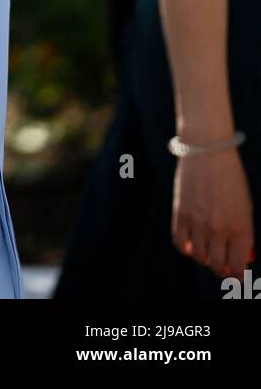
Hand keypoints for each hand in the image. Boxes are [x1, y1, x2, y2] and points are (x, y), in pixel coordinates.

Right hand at [172, 147, 253, 279]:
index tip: (236, 274)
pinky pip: (180, 243)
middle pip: (217, 266)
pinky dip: (186, 249)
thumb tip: (239, 257)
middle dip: (221, 270)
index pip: (238, 266)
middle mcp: (219, 228)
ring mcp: (198, 222)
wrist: (207, 149)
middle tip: (222, 265)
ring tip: (208, 249)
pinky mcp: (180, 213)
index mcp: (241, 227)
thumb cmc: (230, 177)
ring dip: (204, 258)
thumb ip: (242, 232)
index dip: (237, 274)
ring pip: (199, 257)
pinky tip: (192, 244)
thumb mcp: (244, 205)